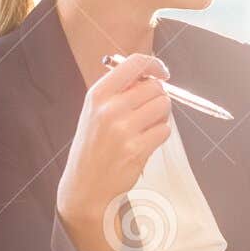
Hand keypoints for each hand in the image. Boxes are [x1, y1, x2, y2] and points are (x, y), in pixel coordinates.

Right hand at [56, 52, 171, 250]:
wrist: (85, 187)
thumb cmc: (93, 148)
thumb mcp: (95, 112)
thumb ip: (119, 91)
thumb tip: (152, 76)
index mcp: (98, 94)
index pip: (135, 63)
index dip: (155, 65)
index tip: (162, 72)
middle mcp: (109, 108)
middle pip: (155, 87)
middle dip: (159, 96)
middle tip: (150, 110)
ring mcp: (123, 129)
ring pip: (164, 106)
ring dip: (161, 116)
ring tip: (146, 128)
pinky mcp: (136, 149)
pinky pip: (164, 130)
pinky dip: (160, 134)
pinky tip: (144, 143)